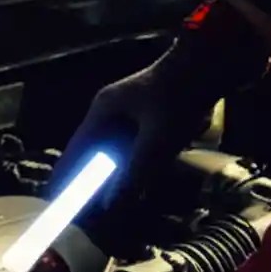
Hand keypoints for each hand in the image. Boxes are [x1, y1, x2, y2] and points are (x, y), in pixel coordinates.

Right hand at [60, 50, 223, 257]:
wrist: (213, 64)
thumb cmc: (180, 96)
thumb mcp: (156, 141)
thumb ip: (133, 174)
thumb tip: (110, 207)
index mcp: (103, 110)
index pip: (76, 150)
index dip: (66, 175)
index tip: (56, 197)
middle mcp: (113, 112)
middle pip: (94, 154)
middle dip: (89, 180)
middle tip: (82, 207)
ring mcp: (134, 113)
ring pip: (116, 152)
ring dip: (112, 176)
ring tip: (106, 202)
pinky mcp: (154, 117)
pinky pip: (136, 148)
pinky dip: (132, 168)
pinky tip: (135, 184)